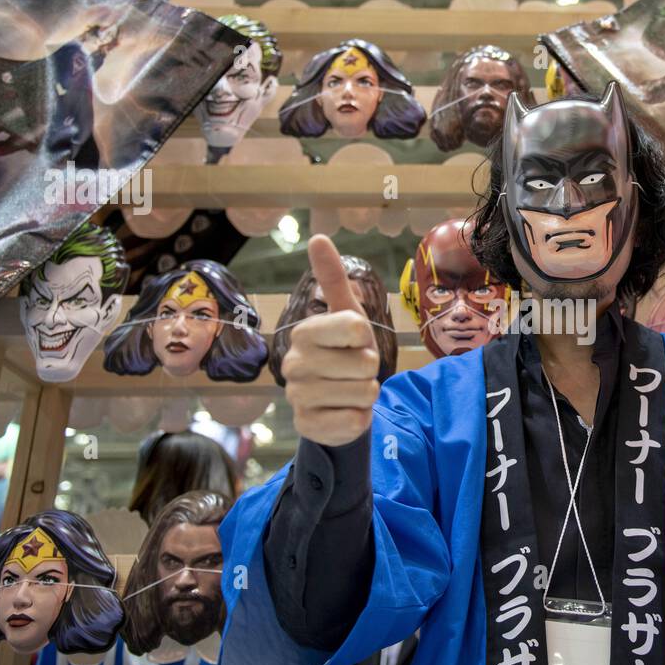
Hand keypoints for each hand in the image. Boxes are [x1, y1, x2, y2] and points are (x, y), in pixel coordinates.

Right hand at [281, 234, 380, 446]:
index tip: (355, 341)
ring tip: (350, 392)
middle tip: (354, 372)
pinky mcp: (307, 426)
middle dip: (370, 370)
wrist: (336, 405)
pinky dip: (360, 419)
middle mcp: (294, 363)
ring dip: (366, 395)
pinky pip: (354, 422)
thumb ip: (334, 280)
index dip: (365, 336)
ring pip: (363, 393)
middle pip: (365, 363)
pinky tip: (345, 414)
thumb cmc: (346, 355)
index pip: (356, 326)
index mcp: (305, 332)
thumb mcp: (348, 317)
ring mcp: (298, 397)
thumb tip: (317, 237)